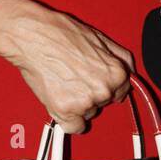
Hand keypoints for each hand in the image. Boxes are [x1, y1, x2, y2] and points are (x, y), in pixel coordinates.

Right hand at [0, 0, 133, 132]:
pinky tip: (61, 100)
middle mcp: (103, 90)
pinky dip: (67, 119)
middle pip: (104, 102)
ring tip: (64, 81)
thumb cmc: (60, 33)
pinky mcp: (64, 111)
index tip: (95, 81)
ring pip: (88, 113)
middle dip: (92, 92)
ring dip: (78, 103)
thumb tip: (128, 70)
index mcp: (116, 73)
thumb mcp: (99, 37)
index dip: (106, 84)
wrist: (32, 35)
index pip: (121, 91)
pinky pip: (74, 127)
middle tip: (75, 76)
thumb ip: (119, 57)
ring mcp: (84, 103)